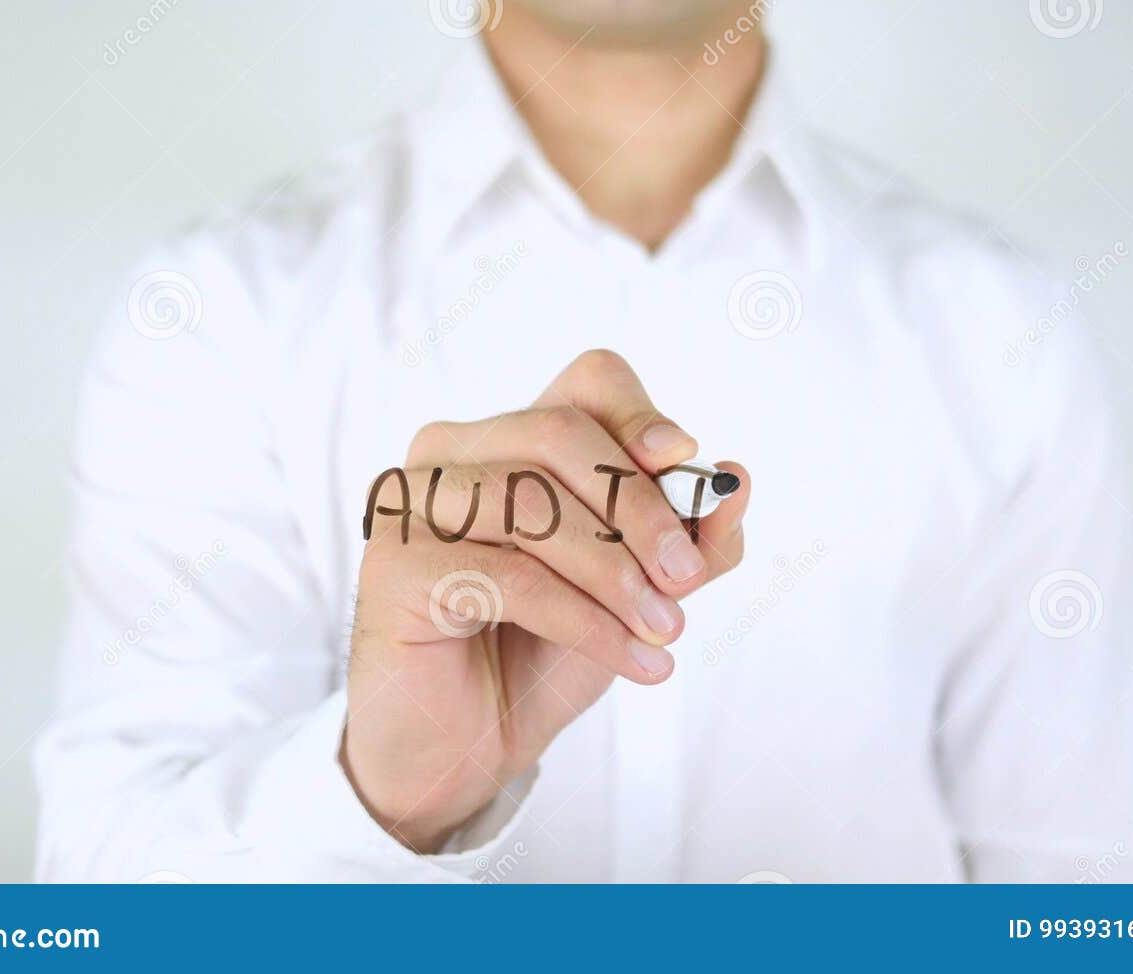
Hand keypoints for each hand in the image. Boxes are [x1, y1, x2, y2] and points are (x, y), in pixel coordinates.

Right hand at [341, 349, 749, 851]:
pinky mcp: (395, 564)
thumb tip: (737, 484)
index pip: (586, 383)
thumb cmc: (540, 656)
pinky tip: (632, 659)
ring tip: (664, 632)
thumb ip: (688, 542)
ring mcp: (413, 502)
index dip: (639, 415)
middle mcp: (452, 453)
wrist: (462, 750)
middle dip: (640, 507)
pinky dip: (585, 619)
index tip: (686, 461)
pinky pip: (510, 576)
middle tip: (687, 580)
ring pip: (532, 504)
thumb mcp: (637, 594)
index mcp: (512, 439)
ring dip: (616, 574)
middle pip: (559, 433)